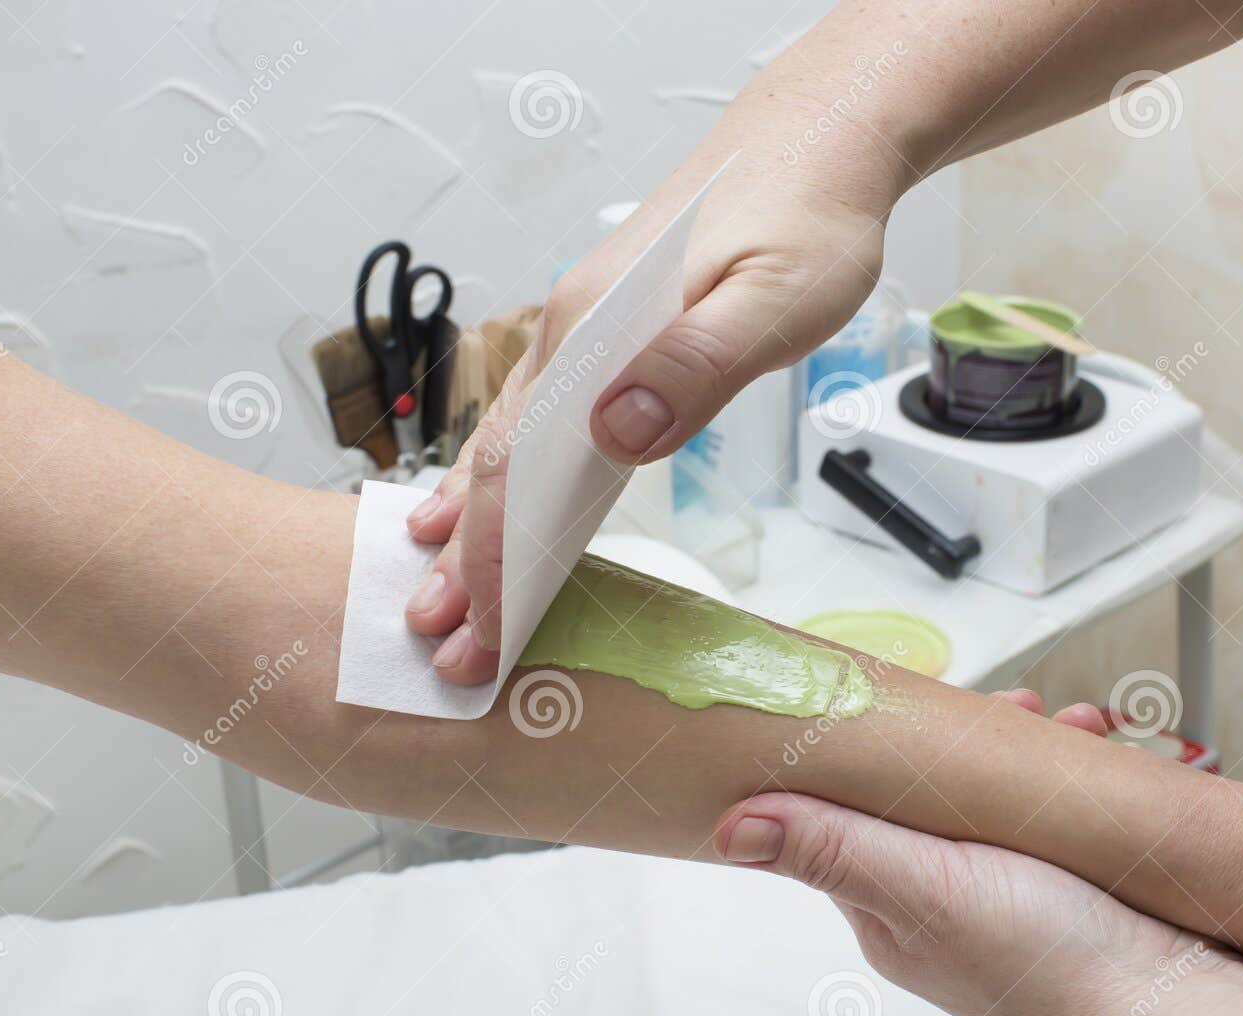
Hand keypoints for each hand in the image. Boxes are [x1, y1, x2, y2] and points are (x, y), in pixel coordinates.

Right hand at [402, 107, 903, 681]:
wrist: (809, 147)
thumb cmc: (806, 222)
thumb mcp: (775, 298)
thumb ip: (697, 364)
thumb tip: (614, 435)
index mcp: (597, 328)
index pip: (524, 463)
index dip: (498, 555)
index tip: (480, 630)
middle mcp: (568, 330)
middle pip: (500, 461)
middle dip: (469, 560)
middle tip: (439, 642)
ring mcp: (578, 333)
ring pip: (507, 442)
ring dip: (472, 524)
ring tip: (434, 590)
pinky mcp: (601, 338)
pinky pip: (533, 420)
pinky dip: (498, 476)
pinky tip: (471, 505)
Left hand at [715, 691, 1242, 1015]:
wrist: (1188, 1015)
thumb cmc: (1053, 971)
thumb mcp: (926, 888)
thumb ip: (834, 847)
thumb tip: (735, 827)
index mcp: (892, 905)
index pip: (858, 805)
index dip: (881, 745)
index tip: (916, 696)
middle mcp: (946, 900)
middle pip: (935, 790)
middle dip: (977, 734)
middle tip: (1019, 705)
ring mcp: (1014, 892)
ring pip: (1002, 793)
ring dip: (1036, 746)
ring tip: (1075, 724)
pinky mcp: (1076, 884)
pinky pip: (1061, 808)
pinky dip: (1082, 773)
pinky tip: (1109, 753)